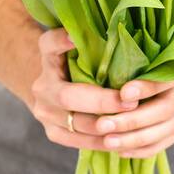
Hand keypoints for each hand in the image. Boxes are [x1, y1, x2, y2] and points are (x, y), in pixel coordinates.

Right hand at [30, 27, 139, 148]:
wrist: (54, 91)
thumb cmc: (80, 66)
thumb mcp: (82, 50)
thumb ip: (94, 43)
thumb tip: (124, 32)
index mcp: (48, 57)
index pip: (48, 44)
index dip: (60, 41)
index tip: (74, 38)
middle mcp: (42, 85)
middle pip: (67, 96)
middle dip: (101, 101)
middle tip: (129, 102)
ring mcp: (44, 111)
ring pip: (75, 123)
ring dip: (105, 125)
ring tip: (131, 124)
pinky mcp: (52, 132)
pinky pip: (77, 141)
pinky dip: (100, 141)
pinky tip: (120, 138)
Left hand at [94, 0, 173, 157]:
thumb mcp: (170, 9)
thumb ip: (147, 12)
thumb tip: (112, 8)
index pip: (170, 79)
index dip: (148, 88)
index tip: (123, 93)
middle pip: (166, 111)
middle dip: (132, 121)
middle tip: (102, 125)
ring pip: (166, 129)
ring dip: (135, 139)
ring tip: (107, 141)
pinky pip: (169, 137)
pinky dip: (146, 147)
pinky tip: (121, 149)